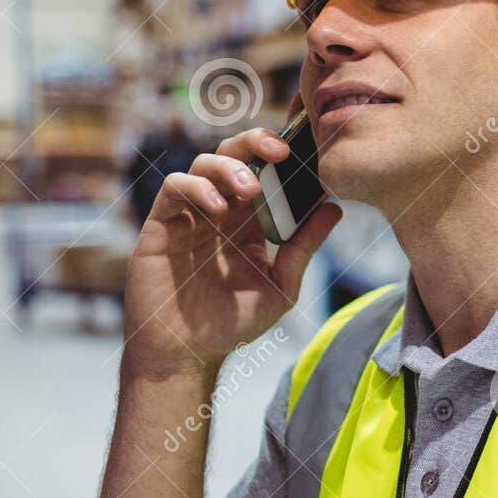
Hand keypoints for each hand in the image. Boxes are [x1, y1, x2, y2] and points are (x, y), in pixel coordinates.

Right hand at [122, 127, 341, 375]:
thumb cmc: (231, 323)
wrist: (186, 353)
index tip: (303, 152)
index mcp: (249, 222)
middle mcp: (220, 212)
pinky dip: (197, 188)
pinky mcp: (162, 225)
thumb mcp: (279, 286)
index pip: (263, 173)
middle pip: (233, 156)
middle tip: (279, 151)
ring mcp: (190, 216)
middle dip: (254, 143)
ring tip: (250, 188)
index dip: (279, 156)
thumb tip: (335, 208)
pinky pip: (175, 188)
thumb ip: (303, 247)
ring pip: (203, 165)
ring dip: (229, 166)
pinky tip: (218, 208)